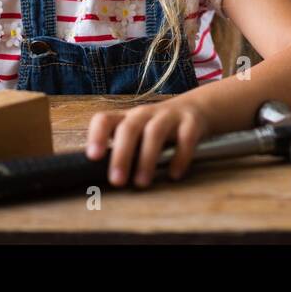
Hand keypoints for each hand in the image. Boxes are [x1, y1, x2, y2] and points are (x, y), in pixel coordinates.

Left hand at [84, 100, 209, 188]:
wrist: (198, 108)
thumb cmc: (159, 129)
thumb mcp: (139, 134)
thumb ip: (123, 151)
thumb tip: (100, 183)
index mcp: (127, 118)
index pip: (105, 119)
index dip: (97, 136)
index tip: (93, 157)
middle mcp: (145, 114)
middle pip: (129, 128)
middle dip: (121, 155)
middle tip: (116, 181)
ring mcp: (169, 116)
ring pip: (154, 132)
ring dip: (146, 158)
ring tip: (141, 183)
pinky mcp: (191, 123)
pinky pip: (185, 138)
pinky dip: (179, 157)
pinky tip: (173, 174)